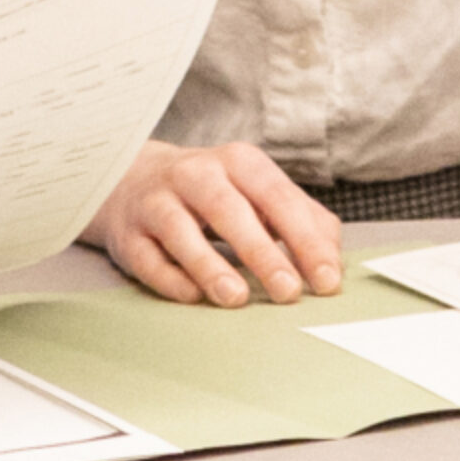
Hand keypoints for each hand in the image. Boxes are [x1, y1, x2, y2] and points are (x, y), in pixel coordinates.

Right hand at [86, 140, 344, 307]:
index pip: (278, 198)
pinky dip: (170, 278)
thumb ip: (303, 220)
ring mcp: (156, 202)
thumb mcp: (260, 192)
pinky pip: (147, 258)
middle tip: (288, 292)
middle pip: (229, 211)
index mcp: (239, 162)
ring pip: (180, 231)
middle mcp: (195, 174)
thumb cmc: (214, 193)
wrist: (133, 180)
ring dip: (210, 266)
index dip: (305, 240)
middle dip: (261, 252)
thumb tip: (331, 261)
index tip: (326, 281)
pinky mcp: (128, 233)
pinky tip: (193, 297)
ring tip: (236, 298)